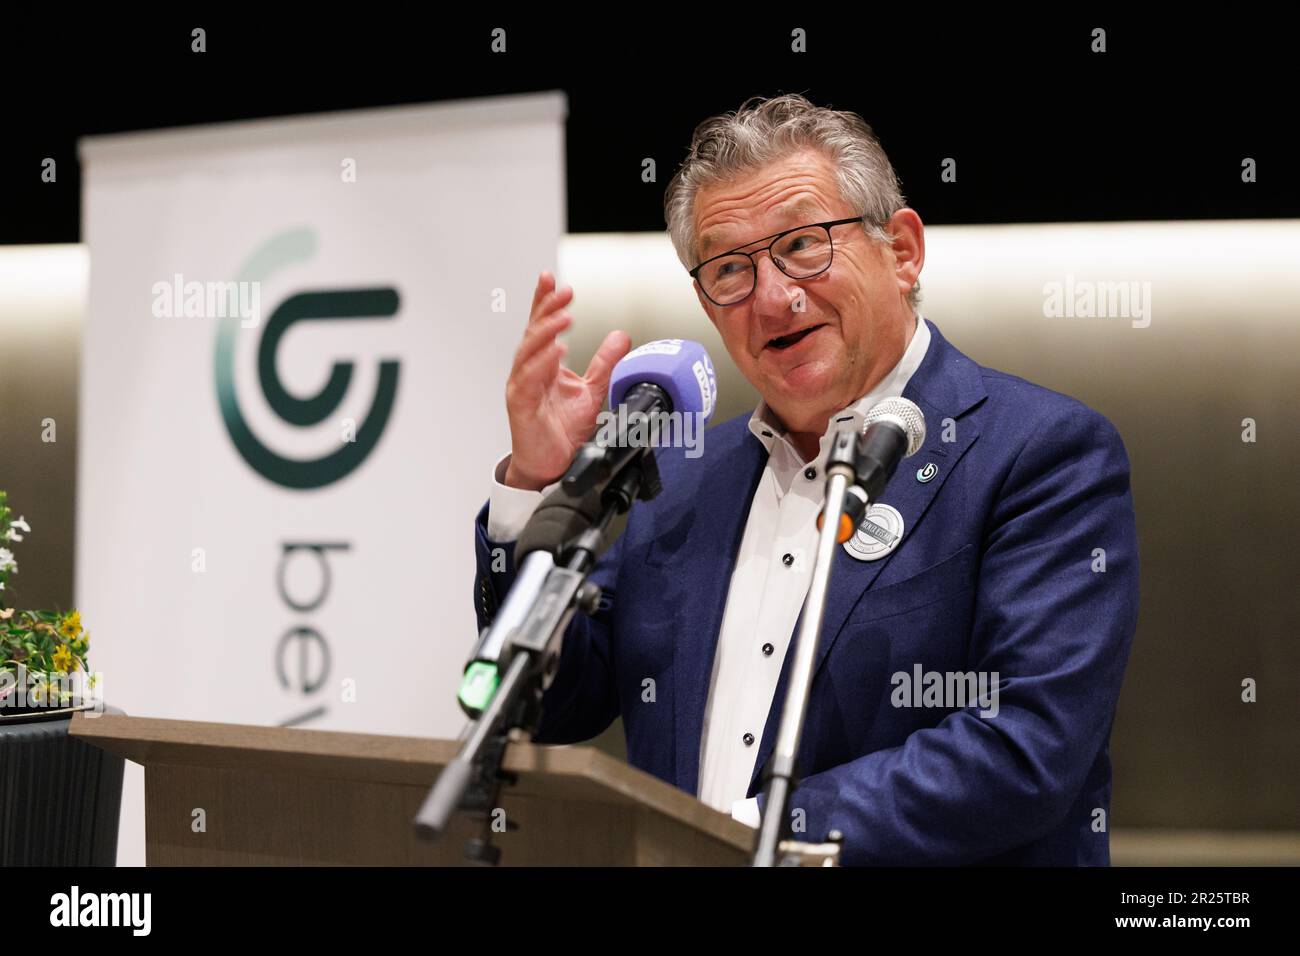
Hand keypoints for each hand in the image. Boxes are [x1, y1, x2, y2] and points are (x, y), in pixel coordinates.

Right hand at [503, 271, 630, 489]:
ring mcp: (521, 387)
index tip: (551, 278)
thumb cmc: (562, 431)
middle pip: (533, 332)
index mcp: (543, 364)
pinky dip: (541, 363)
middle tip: (563, 291)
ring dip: (545, 332)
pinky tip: (555, 351)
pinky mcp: (520, 405)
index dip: (544, 301)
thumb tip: (621, 335)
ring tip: (563, 318)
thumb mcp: (592, 391)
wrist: (550, 465)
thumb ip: (605, 363)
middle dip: (547, 309)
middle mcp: (529, 371)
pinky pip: (528, 380)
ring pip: (528, 352)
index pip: (542, 326)